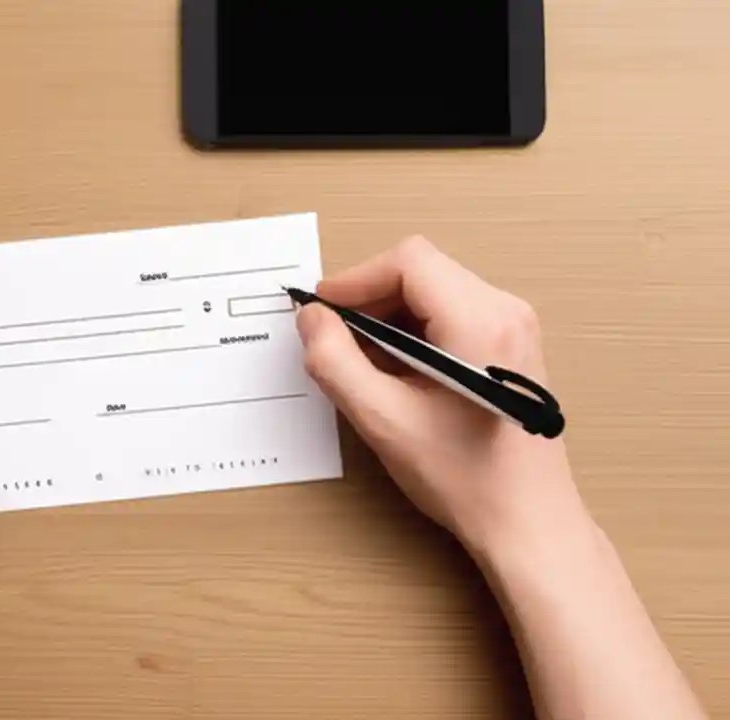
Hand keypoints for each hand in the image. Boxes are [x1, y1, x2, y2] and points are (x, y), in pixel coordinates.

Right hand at [296, 237, 585, 552]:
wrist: (527, 522)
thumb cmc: (467, 478)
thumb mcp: (383, 420)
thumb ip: (335, 361)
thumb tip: (312, 319)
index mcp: (480, 322)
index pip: (408, 261)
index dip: (354, 280)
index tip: (322, 312)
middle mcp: (506, 312)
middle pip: (421, 271)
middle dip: (369, 299)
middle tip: (334, 339)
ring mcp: (514, 328)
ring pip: (434, 291)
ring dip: (389, 317)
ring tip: (363, 364)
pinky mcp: (510, 347)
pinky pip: (452, 314)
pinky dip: (413, 332)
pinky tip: (395, 374)